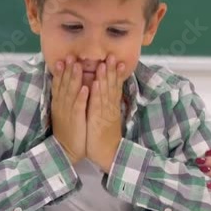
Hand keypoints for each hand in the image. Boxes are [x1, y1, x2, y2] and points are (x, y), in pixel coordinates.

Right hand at [50, 57, 88, 164]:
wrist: (66, 150)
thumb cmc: (68, 131)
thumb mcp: (64, 113)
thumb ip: (65, 99)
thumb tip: (66, 86)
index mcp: (59, 104)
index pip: (58, 85)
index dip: (60, 72)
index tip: (62, 59)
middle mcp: (61, 106)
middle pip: (64, 85)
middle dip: (67, 70)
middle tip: (70, 56)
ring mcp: (68, 113)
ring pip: (70, 93)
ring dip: (74, 79)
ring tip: (77, 66)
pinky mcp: (75, 120)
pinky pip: (78, 107)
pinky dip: (81, 97)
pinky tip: (86, 88)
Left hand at [86, 55, 127, 170]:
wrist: (108, 154)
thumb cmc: (105, 137)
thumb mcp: (109, 118)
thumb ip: (109, 105)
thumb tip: (110, 92)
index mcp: (112, 107)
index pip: (115, 87)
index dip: (116, 74)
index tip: (117, 60)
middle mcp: (110, 108)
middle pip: (112, 87)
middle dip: (112, 71)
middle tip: (112, 56)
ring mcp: (105, 114)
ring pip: (105, 93)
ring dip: (105, 78)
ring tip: (104, 64)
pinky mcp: (98, 121)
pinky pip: (97, 105)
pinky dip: (96, 94)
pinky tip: (94, 84)